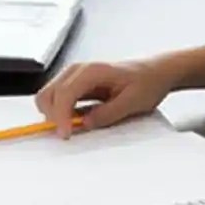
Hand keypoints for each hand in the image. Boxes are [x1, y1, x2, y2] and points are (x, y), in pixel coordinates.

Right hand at [34, 59, 180, 137]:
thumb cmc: (147, 83)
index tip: (66, 134)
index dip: (61, 116)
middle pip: (49, 93)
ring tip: (70, 128)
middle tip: (67, 134)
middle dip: (52, 116)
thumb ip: (108, 113)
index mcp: (93, 71)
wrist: (155, 72)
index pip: (65, 93)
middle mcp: (79, 70)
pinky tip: (73, 121)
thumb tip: (85, 123)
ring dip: (53, 114)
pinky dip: (58, 111)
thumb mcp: (133, 102)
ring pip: (49, 95)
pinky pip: (58, 98)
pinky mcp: (76, 84)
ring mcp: (75, 76)